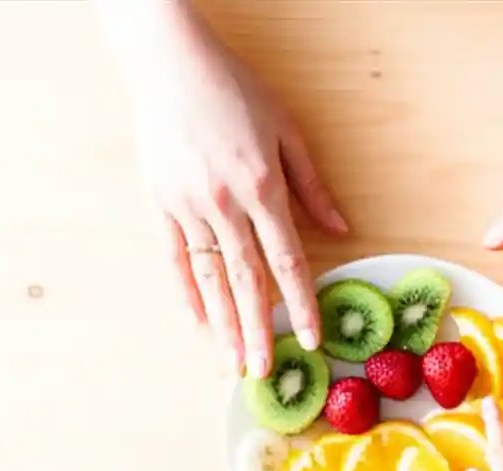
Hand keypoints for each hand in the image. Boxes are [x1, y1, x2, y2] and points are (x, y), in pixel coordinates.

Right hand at [113, 2, 347, 376]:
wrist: (169, 64)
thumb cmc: (234, 91)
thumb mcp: (286, 130)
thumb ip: (313, 186)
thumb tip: (341, 228)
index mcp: (262, 188)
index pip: (288, 261)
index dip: (300, 304)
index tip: (310, 338)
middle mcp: (225, 205)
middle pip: (247, 281)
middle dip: (258, 331)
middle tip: (264, 373)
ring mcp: (188, 207)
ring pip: (210, 278)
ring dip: (223, 325)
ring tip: (231, 363)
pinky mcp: (161, 204)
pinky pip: (176, 259)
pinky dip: (187, 292)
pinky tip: (197, 323)